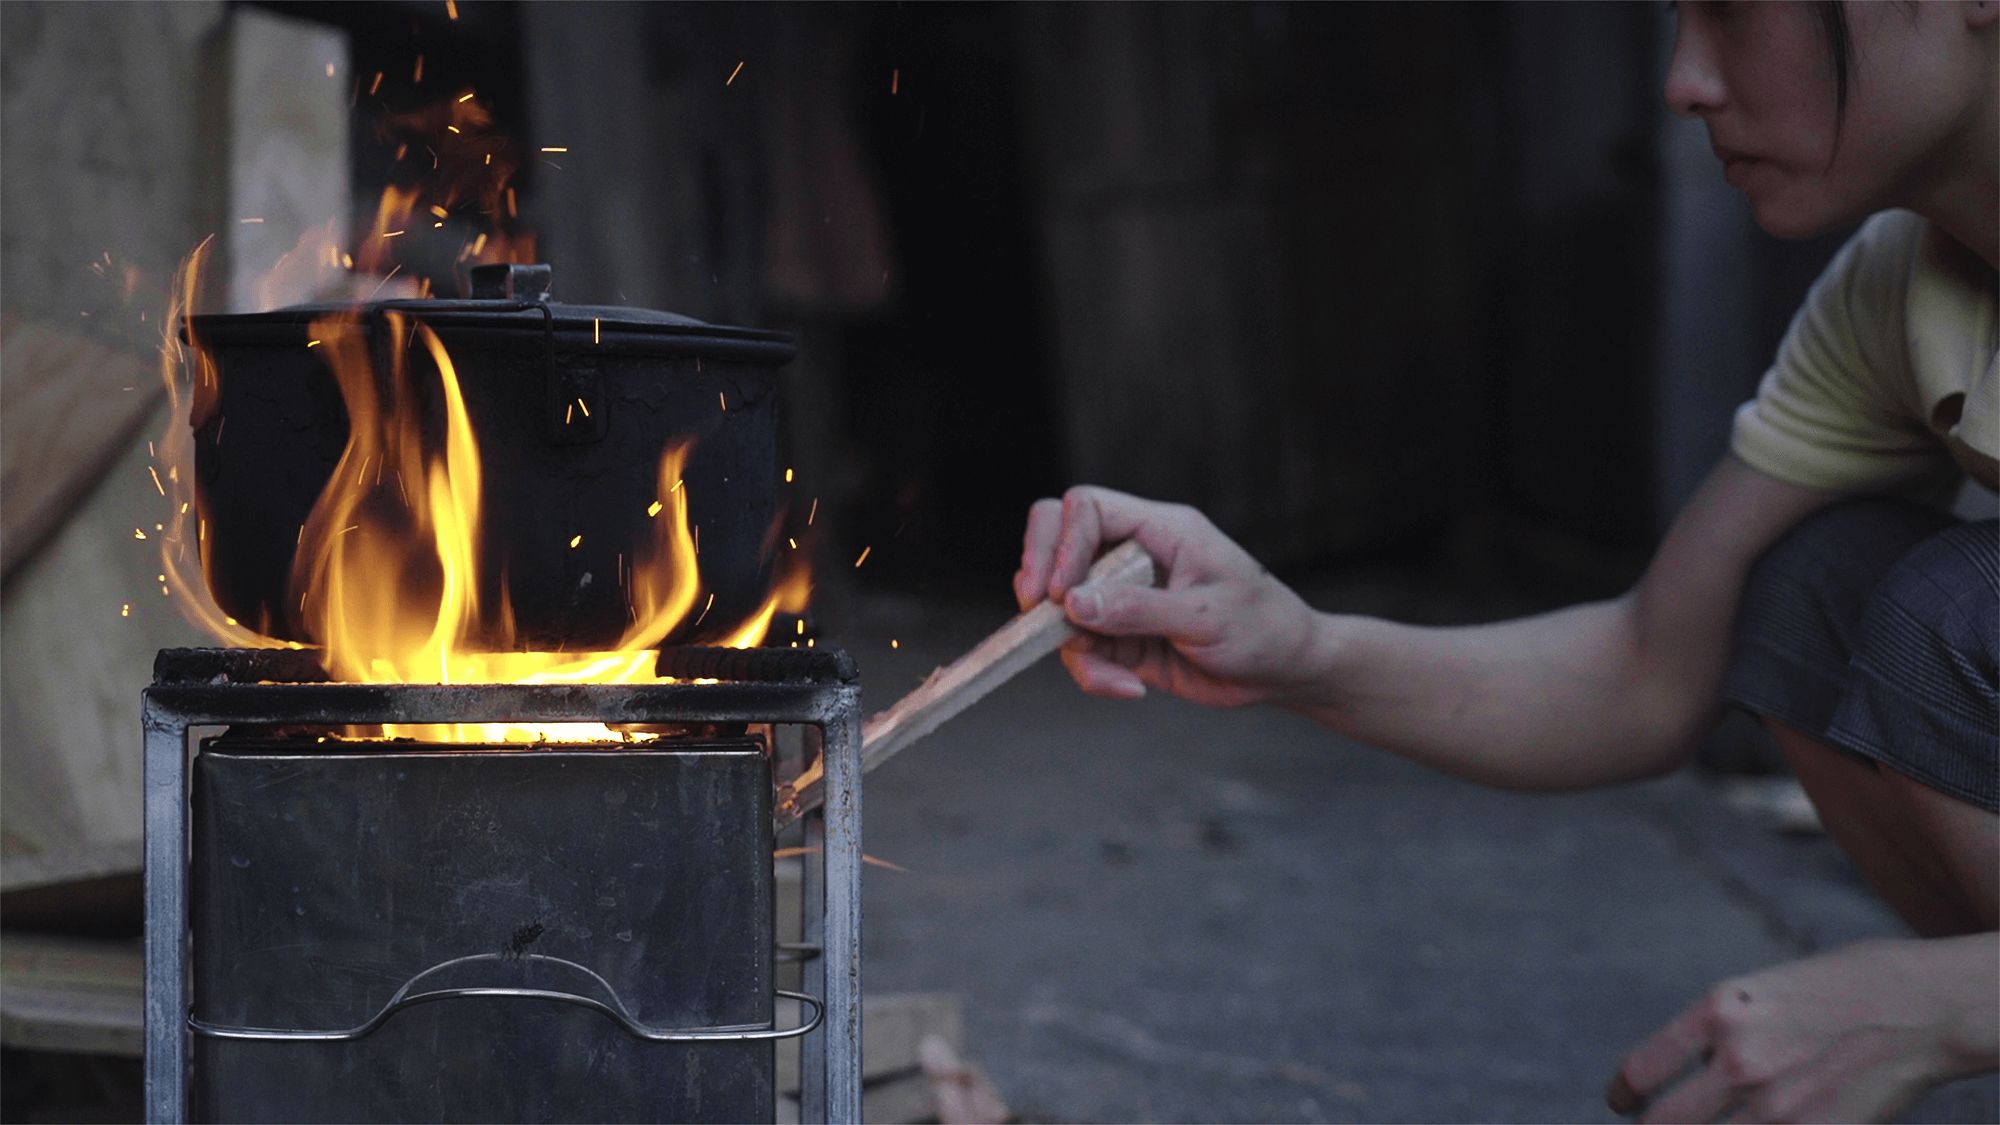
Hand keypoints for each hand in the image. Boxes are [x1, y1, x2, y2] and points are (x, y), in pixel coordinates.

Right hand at [1013, 485, 1324, 707]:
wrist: (1284, 671)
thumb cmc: (1262, 629)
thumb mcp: (1205, 618)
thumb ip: (1138, 609)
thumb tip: (1073, 603)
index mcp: (1161, 530)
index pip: (1088, 508)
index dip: (1062, 542)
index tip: (1059, 591)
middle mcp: (1133, 556)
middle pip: (1058, 540)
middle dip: (1038, 573)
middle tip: (1037, 611)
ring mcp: (1122, 596)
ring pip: (1062, 607)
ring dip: (1074, 645)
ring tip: (1116, 677)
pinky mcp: (1120, 636)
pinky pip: (1081, 648)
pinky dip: (1093, 672)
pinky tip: (1129, 689)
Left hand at [1607, 936, 1999, 1122]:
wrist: (1928, 1007)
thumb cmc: (1855, 987)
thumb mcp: (1770, 988)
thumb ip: (1728, 1026)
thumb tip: (1700, 1060)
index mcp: (1720, 1010)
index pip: (1642, 1069)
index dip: (1625, 1094)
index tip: (1622, 1102)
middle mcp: (1738, 1059)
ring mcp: (1775, 1105)